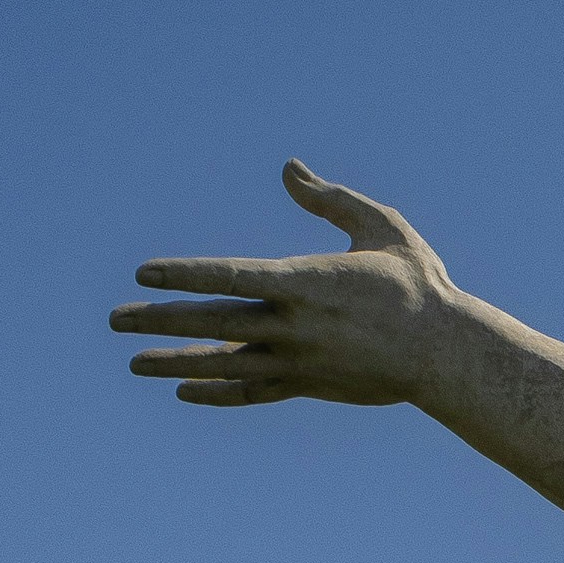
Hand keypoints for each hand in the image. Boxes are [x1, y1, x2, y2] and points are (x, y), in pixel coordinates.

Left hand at [111, 163, 456, 407]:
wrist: (449, 355)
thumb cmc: (419, 284)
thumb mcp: (380, 227)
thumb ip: (330, 199)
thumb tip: (287, 169)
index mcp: (307, 283)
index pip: (230, 277)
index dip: (184, 275)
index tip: (144, 274)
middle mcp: (296, 327)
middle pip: (215, 324)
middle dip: (162, 321)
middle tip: (114, 318)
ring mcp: (300, 362)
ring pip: (226, 364)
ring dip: (176, 362)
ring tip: (134, 362)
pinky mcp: (310, 385)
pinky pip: (253, 392)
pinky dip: (218, 393)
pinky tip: (185, 390)